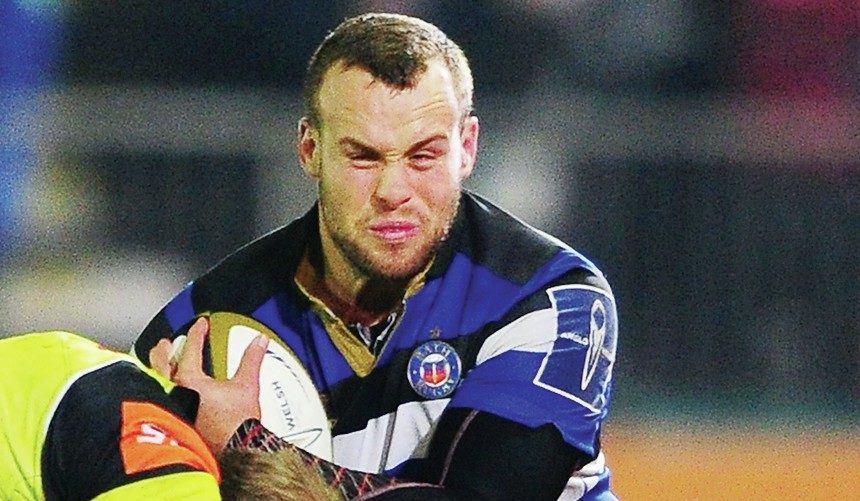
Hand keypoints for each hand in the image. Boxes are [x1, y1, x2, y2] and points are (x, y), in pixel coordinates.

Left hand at [149, 316, 268, 451]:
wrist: (232, 453)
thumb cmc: (235, 426)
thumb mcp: (247, 386)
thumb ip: (251, 360)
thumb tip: (259, 342)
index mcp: (190, 380)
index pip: (191, 348)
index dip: (197, 333)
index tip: (200, 325)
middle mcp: (174, 393)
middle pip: (162, 364)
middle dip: (163, 351)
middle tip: (166, 343)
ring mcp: (169, 409)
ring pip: (155, 383)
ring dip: (157, 371)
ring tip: (160, 366)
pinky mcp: (171, 423)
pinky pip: (159, 400)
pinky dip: (160, 392)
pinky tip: (166, 395)